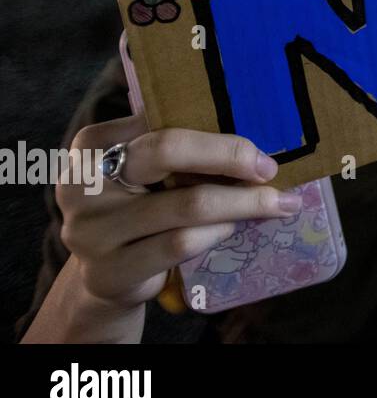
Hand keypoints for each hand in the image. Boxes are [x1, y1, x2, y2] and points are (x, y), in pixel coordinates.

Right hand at [58, 111, 296, 310]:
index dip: (213, 130)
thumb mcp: (145, 170)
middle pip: (167, 150)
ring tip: (274, 203)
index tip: (258, 144)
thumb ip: (178, 146)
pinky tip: (235, 228)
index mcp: (93, 144)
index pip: (160, 121)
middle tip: (270, 169)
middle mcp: (82, 183)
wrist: (106, 276)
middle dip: (231, 155)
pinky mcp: (108, 272)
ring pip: (186, 204)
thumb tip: (254, 122)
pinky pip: (179, 244)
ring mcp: (91, 231)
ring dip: (241, 202)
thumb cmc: (139, 207)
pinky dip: (218, 232)